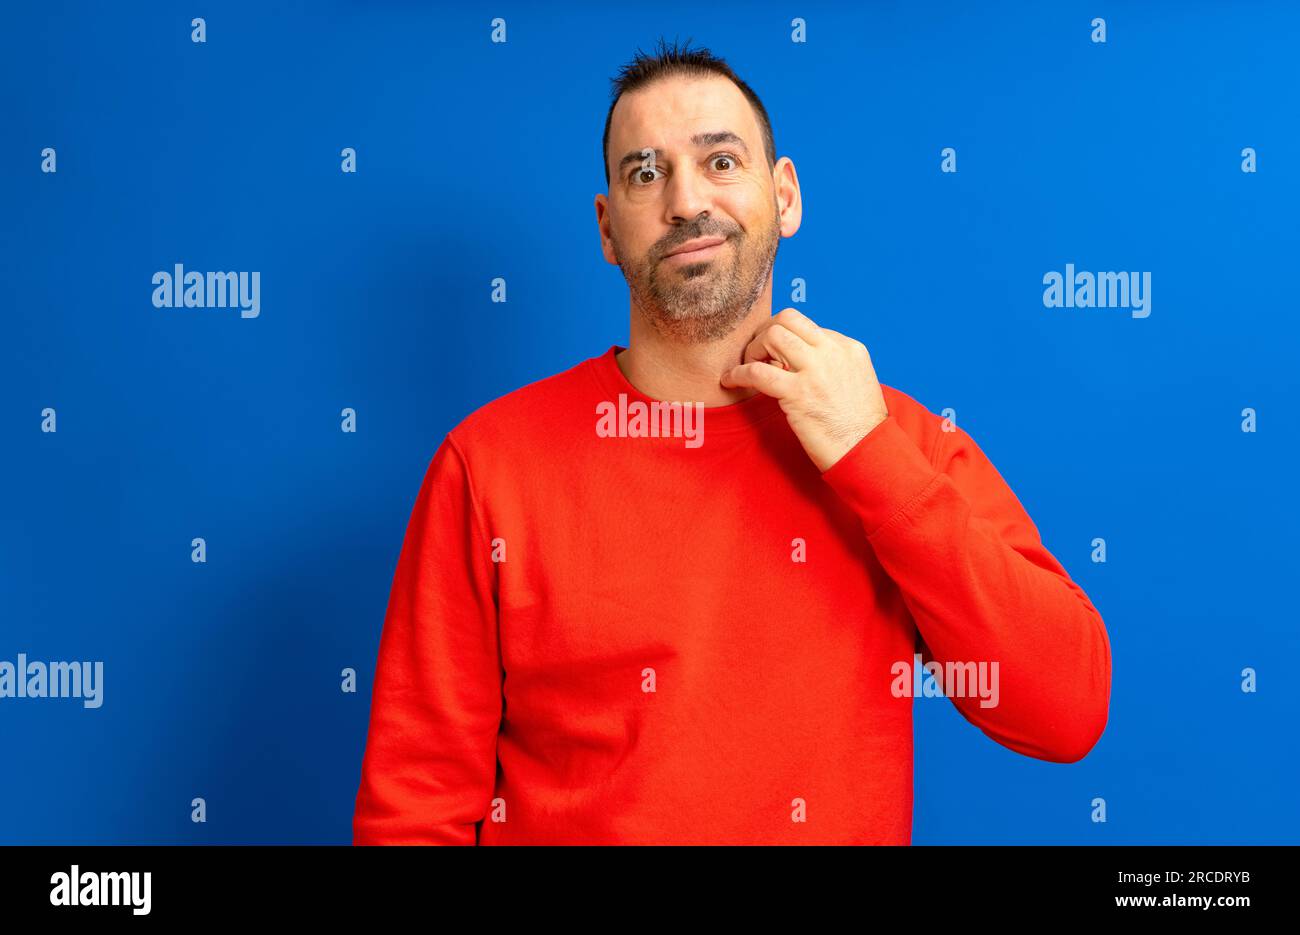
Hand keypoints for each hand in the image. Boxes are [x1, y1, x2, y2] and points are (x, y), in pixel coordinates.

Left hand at [721, 308, 888, 471]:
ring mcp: (816, 371)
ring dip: (753, 349)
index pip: (807, 326)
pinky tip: (730, 381)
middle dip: (765, 332)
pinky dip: (738, 373)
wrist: (867, 452)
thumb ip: (833, 366)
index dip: (785, 339)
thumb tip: (801, 361)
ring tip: (747, 366)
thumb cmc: (858, 427)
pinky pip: (757, 372)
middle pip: (787, 319)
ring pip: (772, 335)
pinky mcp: (798, 394)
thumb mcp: (857, 382)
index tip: (775, 357)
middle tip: (757, 354)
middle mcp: (833, 352)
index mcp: (848, 348)